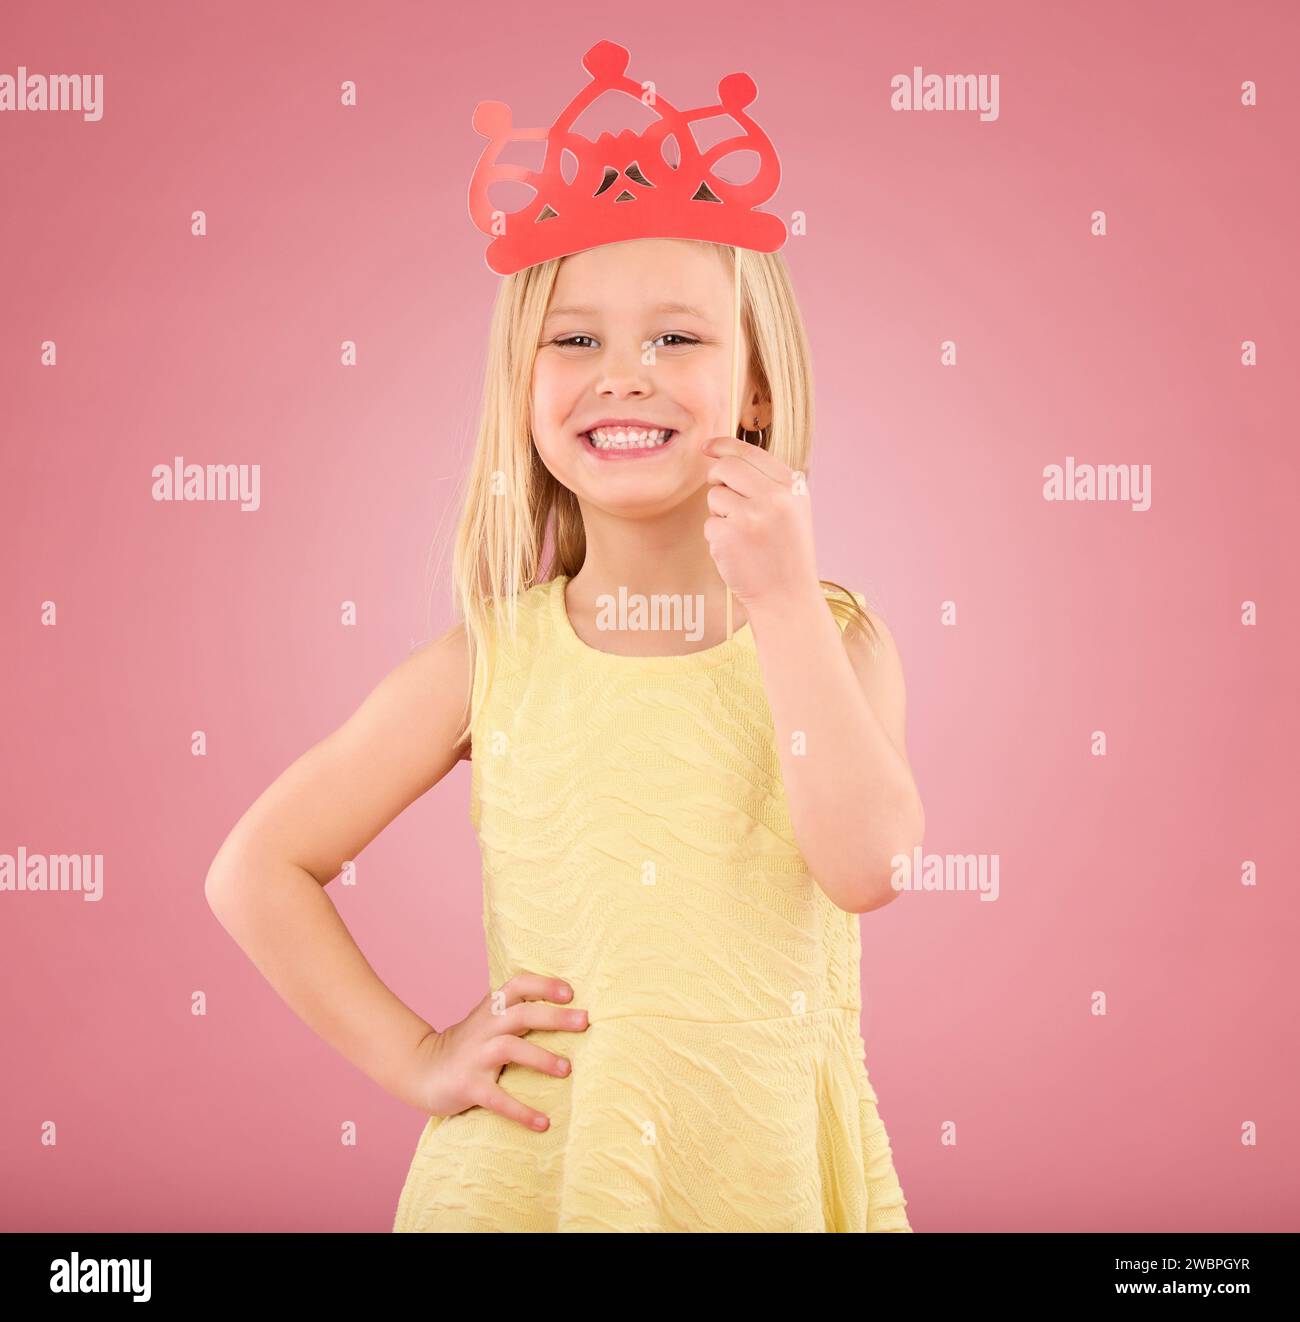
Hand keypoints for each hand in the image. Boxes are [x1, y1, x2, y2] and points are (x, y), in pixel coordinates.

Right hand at [399, 972, 587, 1131]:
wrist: (419, 1070)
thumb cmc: (467, 1045)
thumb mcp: (488, 1021)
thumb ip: (517, 1012)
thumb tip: (567, 1011)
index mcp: (492, 1010)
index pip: (518, 985)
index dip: (543, 985)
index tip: (570, 992)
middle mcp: (485, 1028)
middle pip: (522, 1014)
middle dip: (555, 1016)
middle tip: (585, 1021)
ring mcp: (476, 1057)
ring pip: (511, 1048)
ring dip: (541, 1058)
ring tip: (567, 1070)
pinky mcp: (468, 1086)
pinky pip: (497, 1098)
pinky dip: (521, 1111)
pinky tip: (543, 1123)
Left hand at [700, 435, 820, 611]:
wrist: (787, 597)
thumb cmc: (786, 553)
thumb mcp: (792, 509)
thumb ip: (767, 482)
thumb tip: (724, 455)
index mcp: (791, 486)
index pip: (749, 452)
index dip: (723, 445)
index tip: (707, 446)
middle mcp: (773, 497)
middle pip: (725, 468)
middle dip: (716, 478)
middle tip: (721, 493)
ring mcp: (750, 517)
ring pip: (714, 497)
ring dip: (720, 514)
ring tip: (742, 536)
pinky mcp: (728, 537)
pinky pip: (709, 525)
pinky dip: (717, 538)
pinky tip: (737, 553)